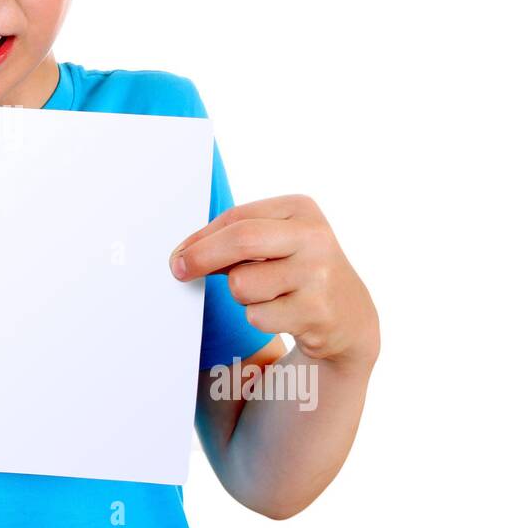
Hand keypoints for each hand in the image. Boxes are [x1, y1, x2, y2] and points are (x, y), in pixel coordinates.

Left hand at [168, 194, 378, 367]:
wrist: (349, 315)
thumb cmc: (298, 270)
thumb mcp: (277, 240)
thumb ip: (236, 239)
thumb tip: (183, 255)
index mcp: (301, 209)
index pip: (237, 217)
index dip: (200, 237)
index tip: (179, 254)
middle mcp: (314, 237)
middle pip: (241, 239)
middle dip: (201, 256)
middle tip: (179, 270)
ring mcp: (318, 275)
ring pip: (243, 284)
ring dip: (242, 295)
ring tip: (267, 294)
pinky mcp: (316, 312)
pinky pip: (257, 316)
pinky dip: (259, 318)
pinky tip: (284, 313)